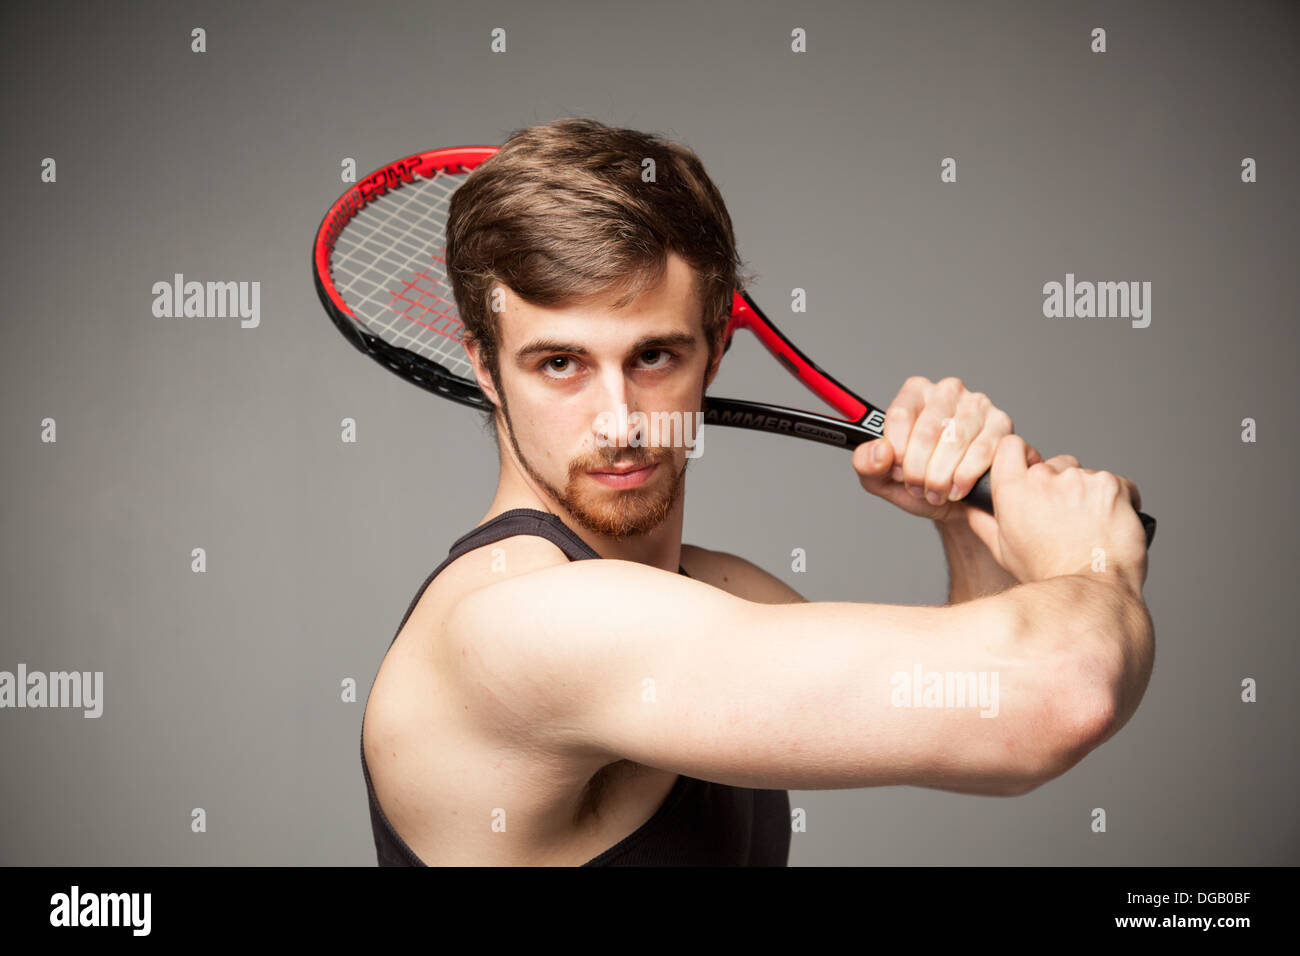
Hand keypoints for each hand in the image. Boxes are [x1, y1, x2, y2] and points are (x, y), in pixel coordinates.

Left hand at [851, 376, 1040, 545]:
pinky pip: (982, 452)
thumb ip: (866, 464)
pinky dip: (965, 477)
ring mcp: (978, 405)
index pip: (900, 415)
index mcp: (914, 393)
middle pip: (927, 430)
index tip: (897, 471)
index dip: (897, 452)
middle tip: (917, 488)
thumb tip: (879, 451)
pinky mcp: (1002, 425)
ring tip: (935, 492)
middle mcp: (947, 391)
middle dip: (918, 469)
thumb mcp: (883, 478)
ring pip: (955, 441)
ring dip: (941, 476)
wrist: (956, 504)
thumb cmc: (919, 483)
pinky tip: (956, 489)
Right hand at [989, 434, 1148, 592]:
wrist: (1093, 588)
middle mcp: (1044, 478)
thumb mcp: (1003, 552)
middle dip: (1061, 484)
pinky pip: (1116, 483)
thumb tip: (971, 508)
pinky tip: (1111, 523)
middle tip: (1066, 517)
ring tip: (1090, 526)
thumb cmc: (1049, 574)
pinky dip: (1117, 500)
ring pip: (1085, 475)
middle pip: (1054, 464)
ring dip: (1089, 494)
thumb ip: (983, 522)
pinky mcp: (1112, 484)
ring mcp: (1080, 479)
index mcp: (1013, 490)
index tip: (1031, 471)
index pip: (1011, 446)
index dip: (1022, 457)